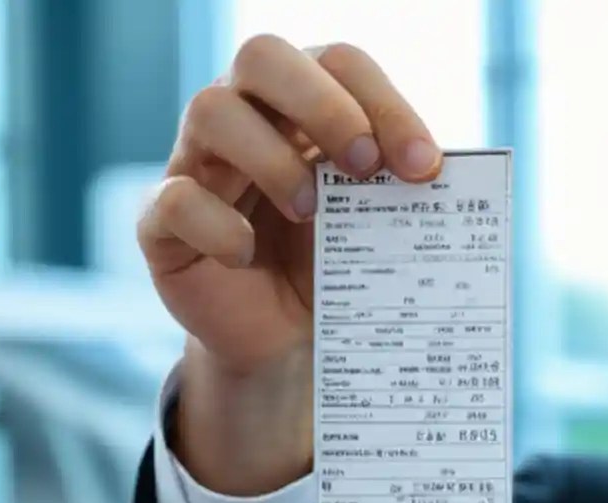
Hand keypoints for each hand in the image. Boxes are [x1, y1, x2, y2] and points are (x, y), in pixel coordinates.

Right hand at [138, 36, 442, 494]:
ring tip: (310, 213)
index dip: (384, 103)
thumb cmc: (335, 266)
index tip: (425, 166)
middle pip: (263, 55)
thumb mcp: (375, 225)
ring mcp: (195, 164)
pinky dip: (218, 226)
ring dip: (271, 159)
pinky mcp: (162, 224)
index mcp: (303, 103)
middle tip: (365, 166)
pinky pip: (173, 201)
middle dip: (322, 105)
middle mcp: (245, 116)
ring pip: (209, 110)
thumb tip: (444, 176)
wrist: (287, 342)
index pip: (339, 63)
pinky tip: (249, 256)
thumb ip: (401, 191)